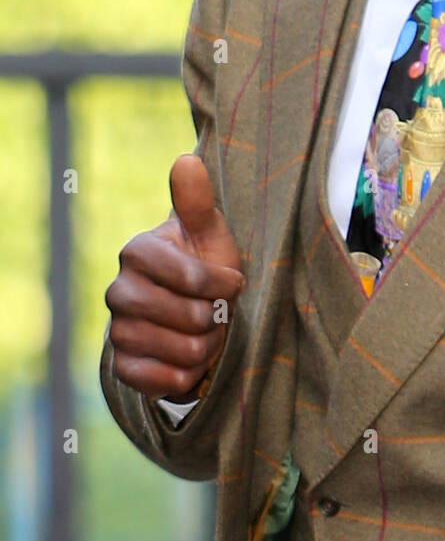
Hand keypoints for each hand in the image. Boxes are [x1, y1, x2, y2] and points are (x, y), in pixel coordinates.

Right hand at [105, 154, 244, 402]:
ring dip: (206, 347)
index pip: (193, 279)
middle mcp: (117, 291)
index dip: (223, 285)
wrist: (195, 318)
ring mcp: (115, 331)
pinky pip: (166, 380)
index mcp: (136, 252)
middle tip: (216, 313)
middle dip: (216, 319)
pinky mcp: (120, 368)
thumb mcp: (210, 234)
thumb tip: (186, 160)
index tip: (233, 282)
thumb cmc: (207, 267)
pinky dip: (188, 374)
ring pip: (183, 351)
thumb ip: (197, 201)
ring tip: (204, 334)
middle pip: (190, 318)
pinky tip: (187, 359)